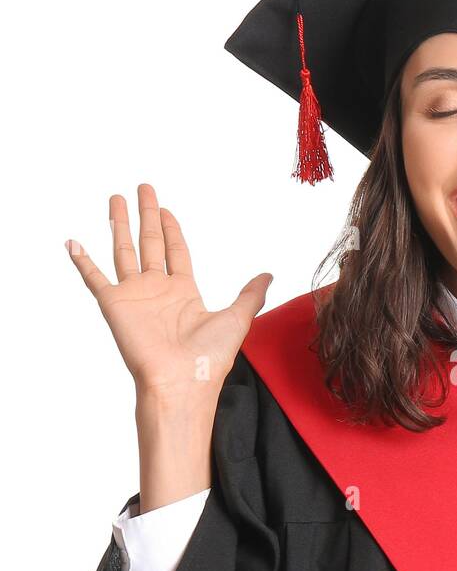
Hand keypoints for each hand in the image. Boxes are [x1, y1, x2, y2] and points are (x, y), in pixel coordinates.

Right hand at [66, 182, 272, 403]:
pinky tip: (72, 241)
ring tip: (116, 198)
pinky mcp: (114, 305)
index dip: (171, 229)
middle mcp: (157, 290)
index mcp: (184, 292)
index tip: (165, 209)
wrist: (181, 382)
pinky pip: (94, 277)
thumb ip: (250, 294)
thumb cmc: (209, 358)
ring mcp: (134, 296)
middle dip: (146, 216)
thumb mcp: (237, 318)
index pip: (175, 251)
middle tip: (143, 189)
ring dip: (119, 224)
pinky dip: (82, 260)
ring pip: (123, 250)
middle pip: (149, 243)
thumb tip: (269, 276)